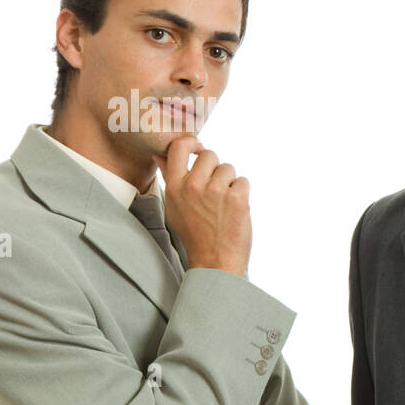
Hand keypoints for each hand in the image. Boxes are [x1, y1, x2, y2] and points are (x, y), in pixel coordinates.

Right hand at [155, 136, 251, 276]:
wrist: (214, 261)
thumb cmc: (195, 235)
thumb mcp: (174, 207)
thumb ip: (171, 179)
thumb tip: (161, 155)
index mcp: (175, 187)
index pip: (179, 147)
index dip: (192, 143)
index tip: (199, 148)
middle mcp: (193, 186)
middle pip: (210, 155)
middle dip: (215, 168)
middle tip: (216, 189)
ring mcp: (216, 191)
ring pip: (229, 168)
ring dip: (230, 182)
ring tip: (224, 204)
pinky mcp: (237, 198)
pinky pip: (243, 181)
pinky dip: (242, 193)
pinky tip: (235, 210)